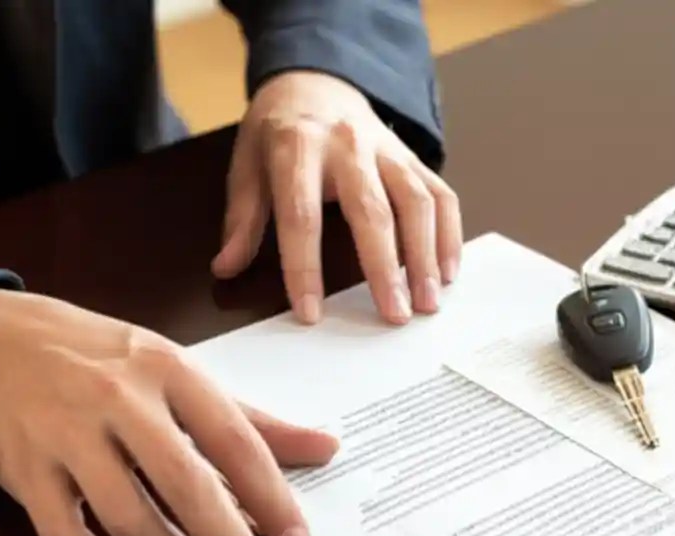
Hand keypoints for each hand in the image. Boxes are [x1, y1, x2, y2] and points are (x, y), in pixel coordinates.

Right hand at [0, 289, 337, 535]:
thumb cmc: (96, 355)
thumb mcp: (175, 368)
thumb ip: (249, 416)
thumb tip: (325, 448)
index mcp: (169, 369)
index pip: (235, 439)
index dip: (272, 496)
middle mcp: (120, 399)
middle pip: (186, 485)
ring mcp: (67, 435)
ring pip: (128, 517)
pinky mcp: (23, 470)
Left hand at [211, 70, 462, 325]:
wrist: (316, 82)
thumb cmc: (280, 133)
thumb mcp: (247, 165)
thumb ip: (242, 217)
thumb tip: (226, 267)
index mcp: (297, 146)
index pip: (300, 214)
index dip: (304, 267)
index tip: (310, 313)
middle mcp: (348, 145)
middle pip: (371, 210)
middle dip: (384, 267)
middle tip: (394, 315)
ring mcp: (387, 149)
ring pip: (416, 202)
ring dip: (426, 256)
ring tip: (427, 302)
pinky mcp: (413, 157)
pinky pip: (440, 194)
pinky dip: (449, 235)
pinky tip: (447, 272)